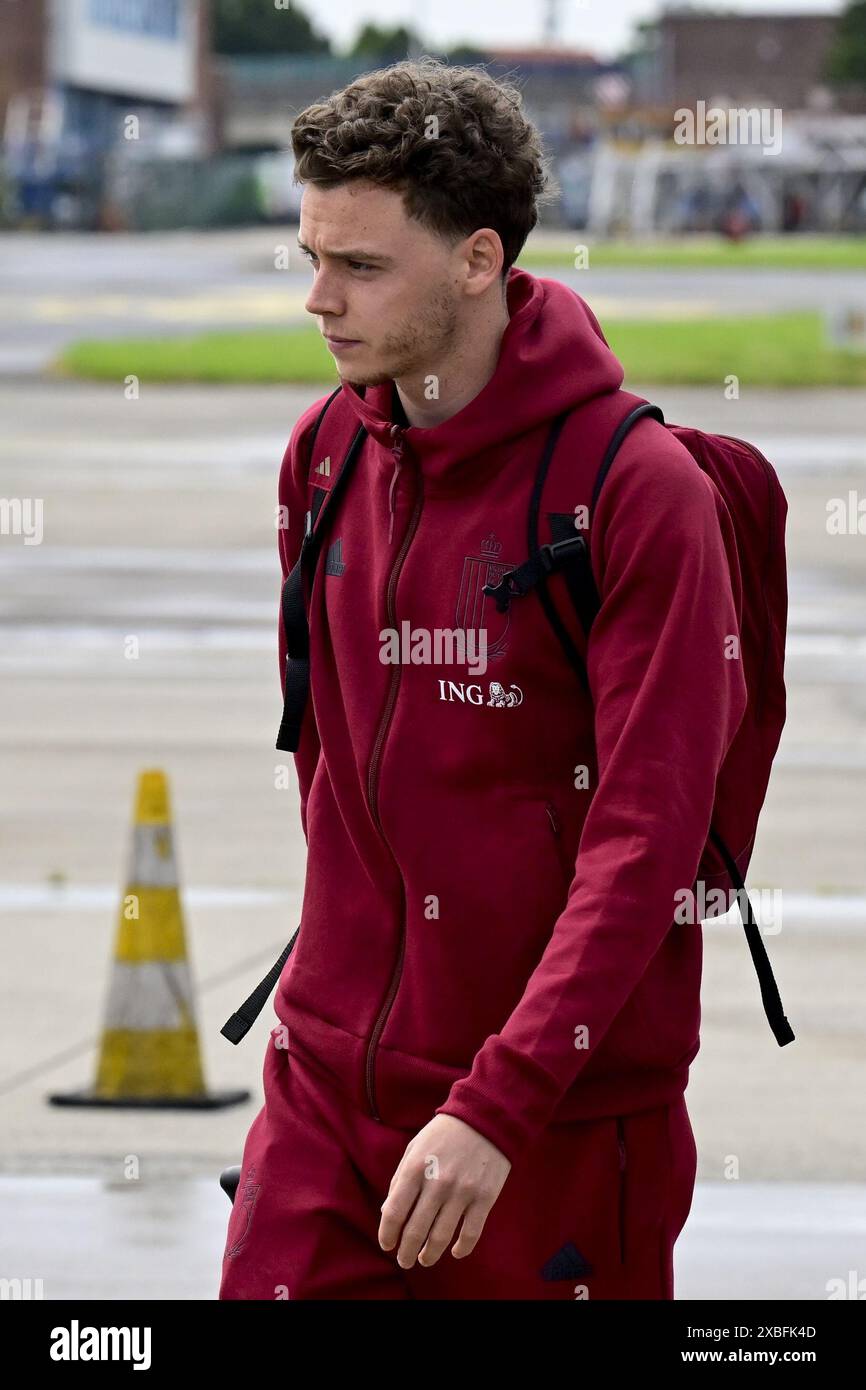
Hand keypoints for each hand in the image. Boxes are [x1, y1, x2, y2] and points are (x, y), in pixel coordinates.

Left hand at [378, 1113, 510, 1268]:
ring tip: (424, 1259)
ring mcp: (462, 1192)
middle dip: (406, 1252)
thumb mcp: (415, 1147)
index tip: (387, 1245)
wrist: (485, 1118)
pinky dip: (461, 1249)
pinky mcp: (484, 1198)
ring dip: (429, 1254)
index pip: (394, 1212)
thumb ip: (400, 1178)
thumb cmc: (444, 1134)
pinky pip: (470, 1233)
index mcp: (415, 1168)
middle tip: (404, 1260)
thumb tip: (387, 1212)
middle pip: (416, 1230)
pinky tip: (454, 1252)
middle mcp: (437, 1183)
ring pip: (441, 1237)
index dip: (387, 1234)